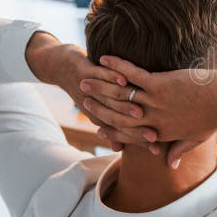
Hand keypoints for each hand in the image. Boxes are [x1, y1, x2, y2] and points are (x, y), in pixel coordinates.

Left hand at [25, 32, 155, 147]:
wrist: (59, 67)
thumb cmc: (88, 89)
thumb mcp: (100, 108)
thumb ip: (113, 126)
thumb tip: (119, 149)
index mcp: (101, 117)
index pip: (123, 132)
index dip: (139, 140)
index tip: (156, 148)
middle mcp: (94, 107)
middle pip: (117, 121)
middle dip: (136, 130)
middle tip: (153, 136)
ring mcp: (89, 89)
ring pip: (109, 99)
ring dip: (124, 107)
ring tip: (140, 112)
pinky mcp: (84, 71)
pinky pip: (99, 75)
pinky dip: (111, 77)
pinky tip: (125, 79)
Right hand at [80, 55, 216, 165]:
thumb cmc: (216, 117)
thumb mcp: (197, 138)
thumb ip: (180, 151)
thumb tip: (171, 166)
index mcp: (160, 132)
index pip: (128, 132)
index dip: (110, 128)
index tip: (96, 124)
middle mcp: (153, 120)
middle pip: (118, 114)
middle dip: (98, 107)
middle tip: (82, 98)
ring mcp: (156, 102)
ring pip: (120, 94)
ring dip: (101, 84)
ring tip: (85, 78)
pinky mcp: (161, 84)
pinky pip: (132, 75)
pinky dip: (117, 66)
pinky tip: (104, 58)